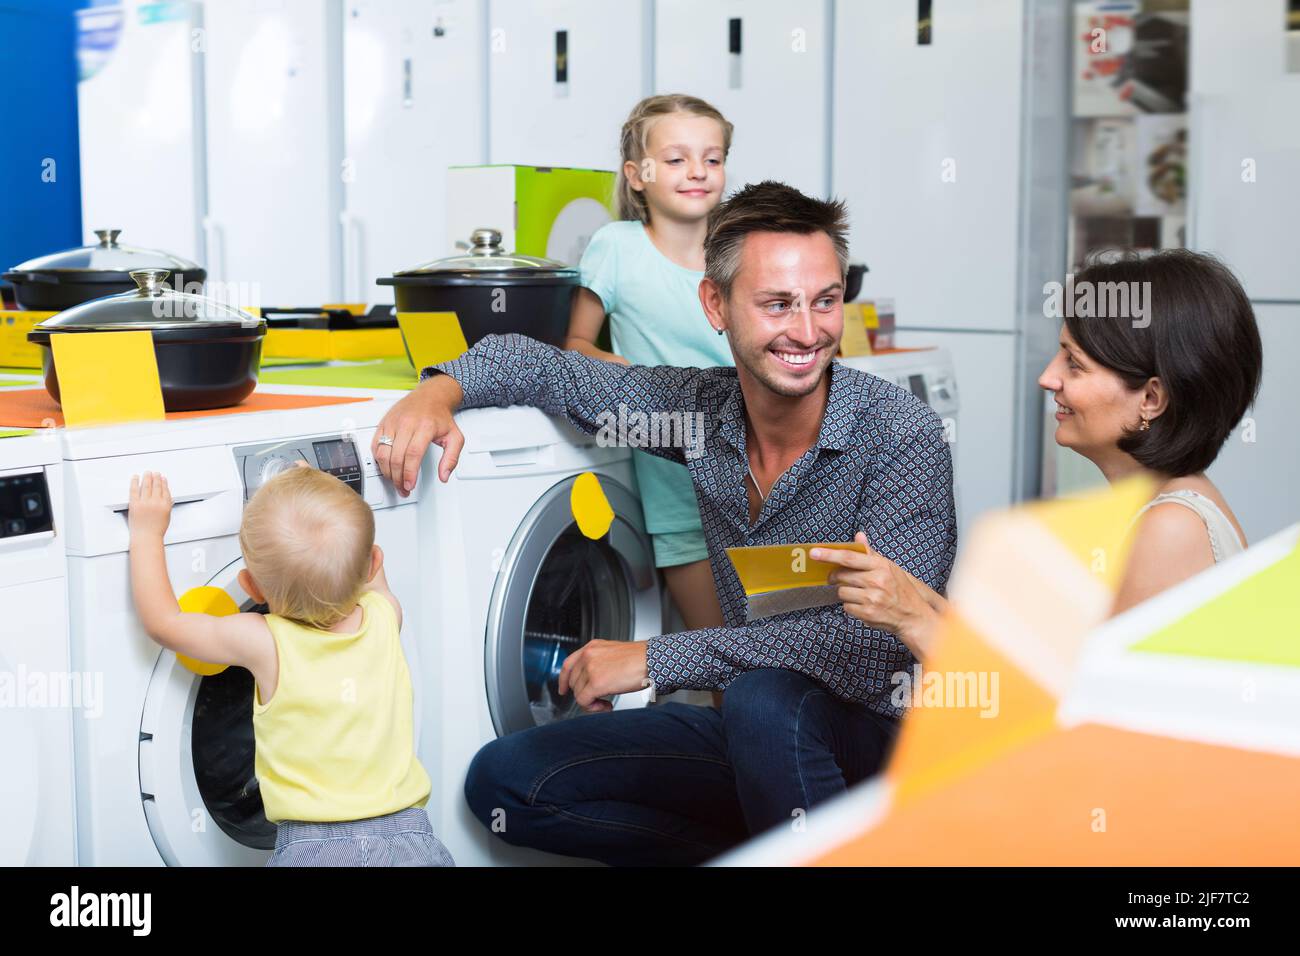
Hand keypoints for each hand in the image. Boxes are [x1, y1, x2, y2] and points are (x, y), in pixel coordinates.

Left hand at [129, 471, 172, 539]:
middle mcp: (156, 502)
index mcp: (165, 505)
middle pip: (156, 486)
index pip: (165, 490)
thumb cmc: (156, 530)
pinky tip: (136, 478)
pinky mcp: (135, 504)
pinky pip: (135, 490)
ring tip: (147, 473)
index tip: (163, 478)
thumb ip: (166, 506)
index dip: (164, 483)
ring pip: (147, 485)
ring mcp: (145, 502)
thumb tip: (165, 498)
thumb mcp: (166, 517)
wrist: (146, 537)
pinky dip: (135, 482)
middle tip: (155, 473)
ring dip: (147, 477)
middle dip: (156, 478)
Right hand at [372, 374, 464, 495]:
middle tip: (403, 488)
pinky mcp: (384, 423)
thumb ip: (452, 458)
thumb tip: (444, 475)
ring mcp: (393, 423)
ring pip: (383, 453)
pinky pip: (376, 445)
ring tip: (395, 481)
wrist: (430, 396)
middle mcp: (406, 424)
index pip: (413, 454)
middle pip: (396, 457)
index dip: (409, 473)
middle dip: (398, 478)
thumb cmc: (440, 416)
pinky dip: (379, 460)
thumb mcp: (455, 437)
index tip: (410, 485)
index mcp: (425, 427)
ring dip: (387, 472)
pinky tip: (386, 467)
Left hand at [557, 640, 648, 712]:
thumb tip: (593, 679)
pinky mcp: (596, 683)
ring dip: (592, 702)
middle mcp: (588, 655)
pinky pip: (585, 701)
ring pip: (578, 693)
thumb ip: (599, 662)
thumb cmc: (641, 658)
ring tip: (606, 702)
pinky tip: (607, 706)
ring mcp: (591, 669)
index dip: (563, 680)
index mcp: (592, 647)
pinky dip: (594, 708)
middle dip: (584, 694)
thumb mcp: (614, 653)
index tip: (563, 690)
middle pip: (573, 682)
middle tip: (598, 700)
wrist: (652, 660)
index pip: (568, 664)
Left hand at [811, 532, 943, 657]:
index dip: (829, 554)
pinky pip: (846, 607)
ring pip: (841, 592)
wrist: (913, 616)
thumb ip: (870, 552)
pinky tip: (863, 605)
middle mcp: (876, 581)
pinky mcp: (867, 613)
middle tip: (839, 578)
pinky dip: (851, 606)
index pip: (849, 557)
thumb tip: (858, 535)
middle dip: (836, 577)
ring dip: (845, 593)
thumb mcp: (889, 567)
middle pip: (841, 575)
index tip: (814, 552)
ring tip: (859, 594)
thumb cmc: (900, 589)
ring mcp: (872, 598)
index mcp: (881, 566)